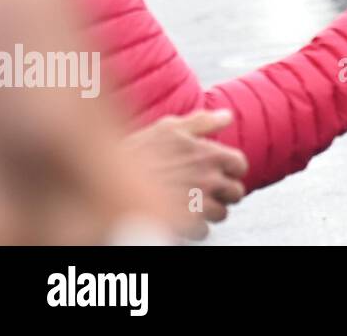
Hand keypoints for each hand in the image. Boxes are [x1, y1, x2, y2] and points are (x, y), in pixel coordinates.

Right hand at [124, 109, 247, 239]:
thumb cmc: (137, 152)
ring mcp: (199, 203)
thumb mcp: (168, 128)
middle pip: (236, 193)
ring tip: (190, 205)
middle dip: (224, 193)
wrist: (105, 181)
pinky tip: (179, 218)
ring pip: (222, 214)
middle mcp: (209, 179)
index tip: (219, 171)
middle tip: (205, 191)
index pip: (240, 165)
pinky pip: (203, 231)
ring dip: (210, 211)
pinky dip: (194, 228)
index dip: (230, 169)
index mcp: (209, 154)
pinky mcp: (185, 225)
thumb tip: (227, 116)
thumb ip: (202, 122)